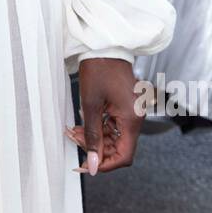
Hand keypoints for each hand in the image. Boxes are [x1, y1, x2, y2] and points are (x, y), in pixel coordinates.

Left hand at [65, 57, 142, 172]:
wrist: (105, 47)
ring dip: (95, 138)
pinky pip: (114, 127)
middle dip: (96, 149)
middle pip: (119, 149)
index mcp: (132, 120)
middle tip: (75, 139)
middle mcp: (136, 119)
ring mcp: (132, 113)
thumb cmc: (99, 71)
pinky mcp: (126, 108)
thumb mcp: (90, 106)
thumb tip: (92, 163)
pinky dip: (99, 129)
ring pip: (115, 139)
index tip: (87, 163)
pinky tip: (83, 124)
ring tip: (75, 130)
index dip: (105, 164)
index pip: (124, 157)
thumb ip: (92, 137)